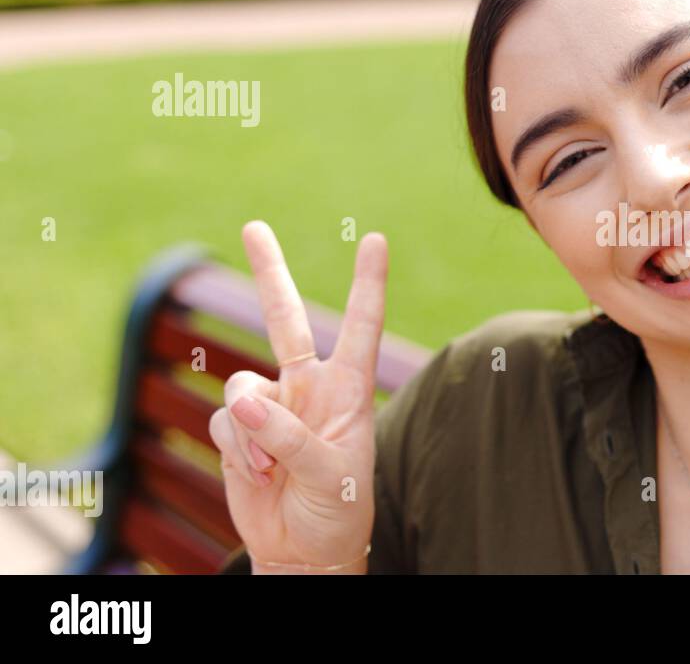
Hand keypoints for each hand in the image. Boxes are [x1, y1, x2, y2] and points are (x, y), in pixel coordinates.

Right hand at [209, 220, 386, 572]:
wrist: (301, 551)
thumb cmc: (337, 510)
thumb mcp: (331, 476)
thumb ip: (290, 436)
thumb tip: (245, 399)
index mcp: (349, 390)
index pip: (361, 328)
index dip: (368, 284)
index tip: (376, 240)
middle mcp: (309, 388)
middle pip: (284, 320)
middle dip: (268, 274)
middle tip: (254, 227)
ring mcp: (272, 406)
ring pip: (242, 386)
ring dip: (251, 429)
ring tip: (272, 468)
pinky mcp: (240, 429)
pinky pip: (226, 421)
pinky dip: (237, 449)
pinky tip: (256, 475)